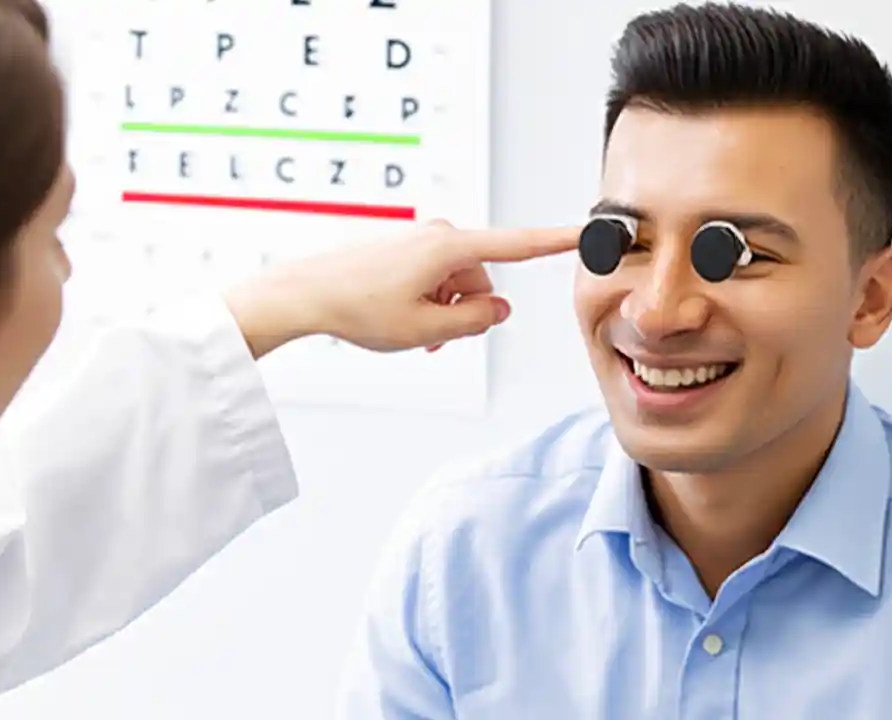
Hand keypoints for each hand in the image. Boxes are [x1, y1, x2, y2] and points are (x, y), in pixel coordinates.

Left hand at [226, 220, 578, 357]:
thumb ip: (473, 321)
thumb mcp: (426, 328)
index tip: (586, 232)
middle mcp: (438, 234)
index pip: (517, 245)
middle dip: (465, 309)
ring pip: (455, 281)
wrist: (305, 292)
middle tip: (431, 336)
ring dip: (443, 309)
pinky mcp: (403, 247)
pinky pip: (432, 277)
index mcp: (450, 247)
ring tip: (411, 332)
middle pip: (480, 278)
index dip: (556, 241)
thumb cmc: (357, 306)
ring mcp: (418, 239)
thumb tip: (497, 308)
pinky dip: (426, 300)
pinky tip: (403, 321)